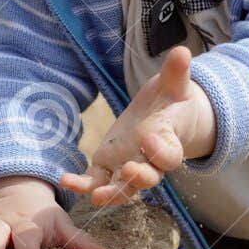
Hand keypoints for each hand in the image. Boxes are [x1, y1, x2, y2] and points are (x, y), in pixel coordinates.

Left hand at [57, 45, 215, 205]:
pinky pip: (96, 180)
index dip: (161, 152)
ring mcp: (128, 167)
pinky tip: (65, 180)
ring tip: (95, 197)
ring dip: (110, 193)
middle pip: (148, 179)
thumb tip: (182, 51)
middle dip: (138, 178)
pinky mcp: (107, 166)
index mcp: (169, 144)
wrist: (162, 116)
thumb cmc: (169, 101)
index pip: (169, 156)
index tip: (150, 140)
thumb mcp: (172, 85)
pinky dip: (82, 184)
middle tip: (127, 172)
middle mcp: (150, 163)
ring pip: (122, 188)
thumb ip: (176, 73)